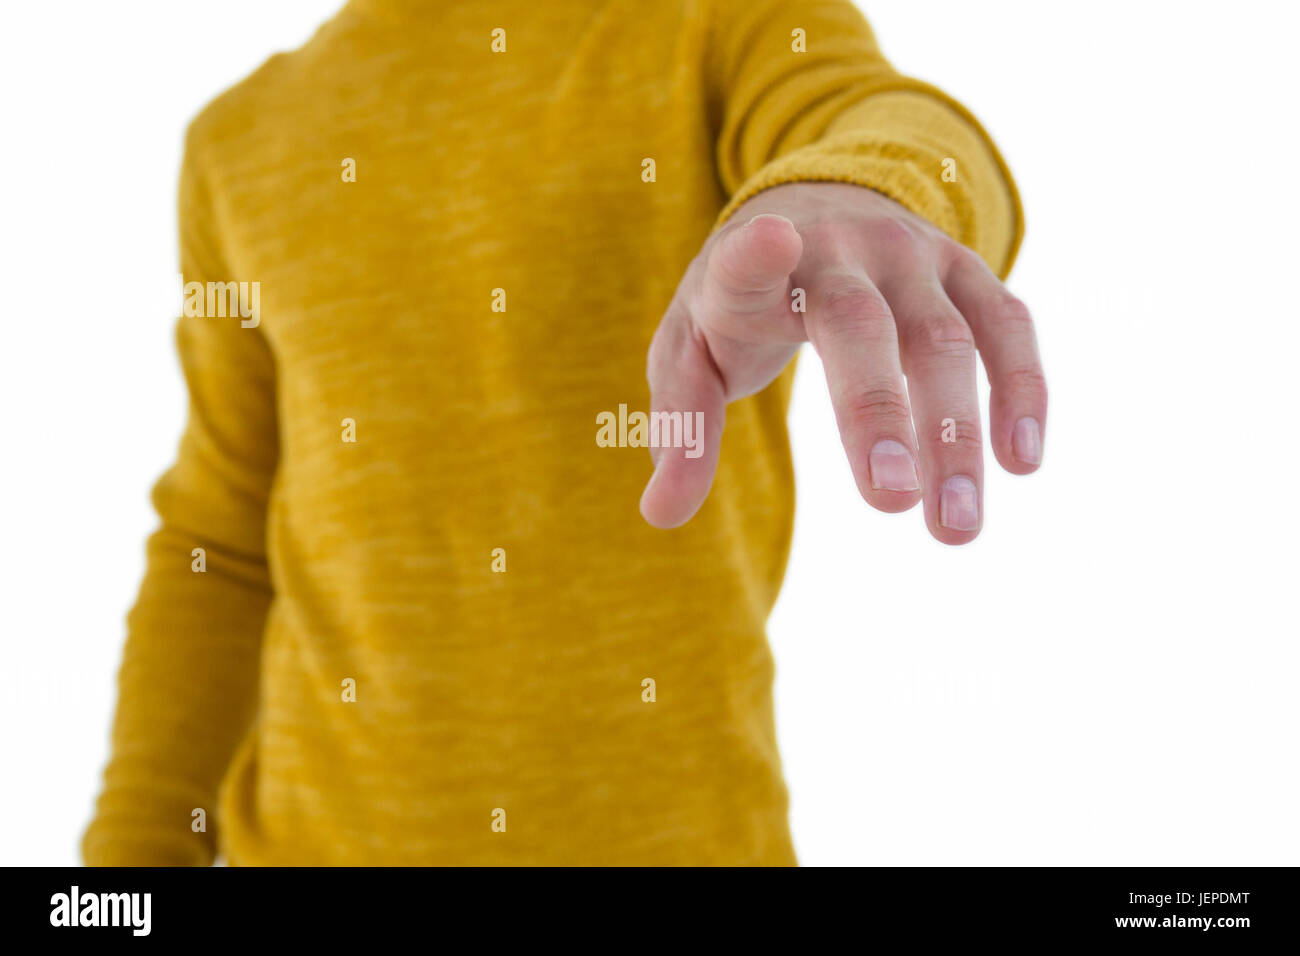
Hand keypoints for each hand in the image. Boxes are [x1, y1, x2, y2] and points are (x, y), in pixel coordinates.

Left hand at [640, 181, 1045, 543]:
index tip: (771, 243)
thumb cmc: (738, 301)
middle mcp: (838, 249)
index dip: (758, 253)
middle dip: (878, 413)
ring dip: (957, 434)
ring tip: (958, 527)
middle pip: (865, 325)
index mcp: (753, 267)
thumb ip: (682, 428)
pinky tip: (1023, 461)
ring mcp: (910, 255)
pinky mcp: (964, 270)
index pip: (751, 258)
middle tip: (891, 502)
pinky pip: (1006, 325)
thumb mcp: (690, 354)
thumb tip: (660, 514)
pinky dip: (1022, 388)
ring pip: (946, 337)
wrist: (810, 206)